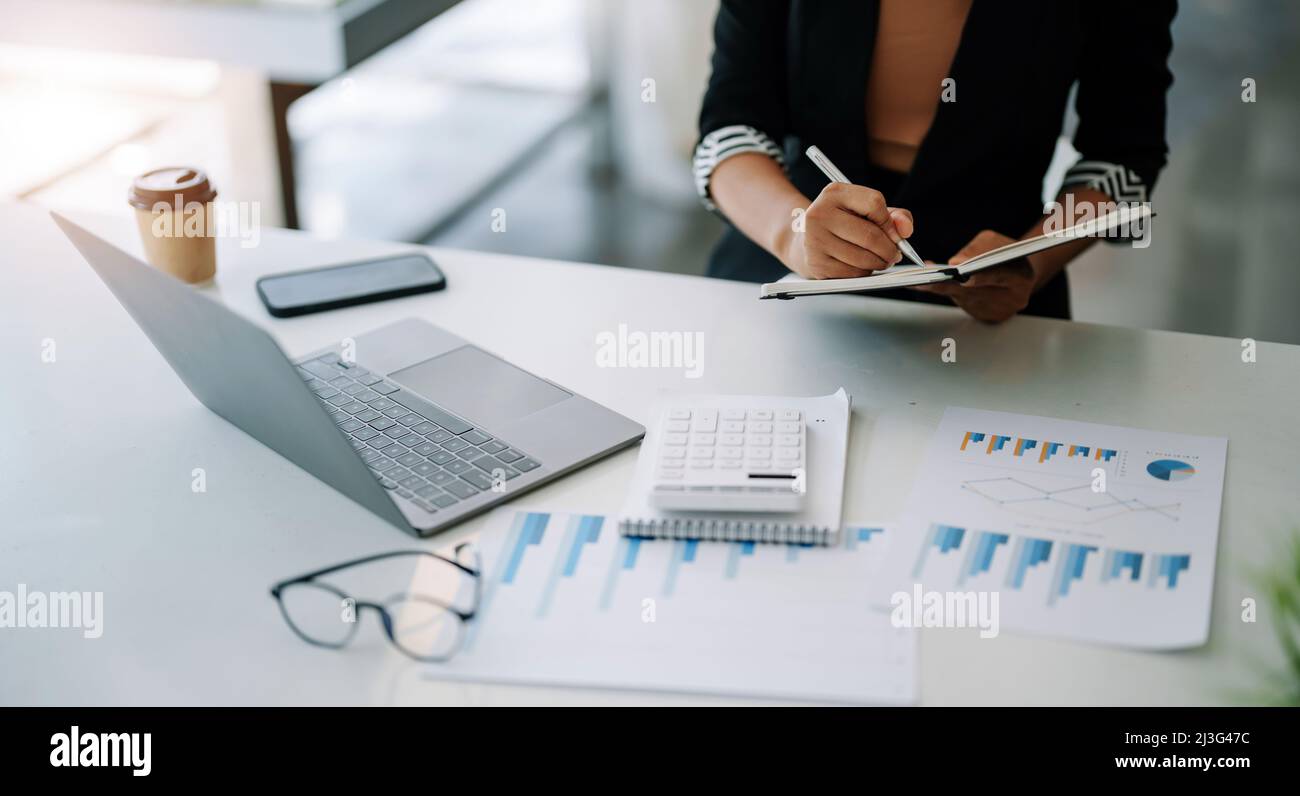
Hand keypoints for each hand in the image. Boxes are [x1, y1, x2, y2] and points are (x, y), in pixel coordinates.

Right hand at [781, 182, 913, 278]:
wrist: (805, 239)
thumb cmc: (842, 223)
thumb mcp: (865, 210)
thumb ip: (893, 215)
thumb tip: (905, 230)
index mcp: (834, 193)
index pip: (874, 203)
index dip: (891, 222)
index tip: (896, 234)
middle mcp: (820, 214)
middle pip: (870, 235)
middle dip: (889, 250)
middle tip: (894, 255)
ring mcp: (815, 240)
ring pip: (863, 258)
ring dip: (878, 263)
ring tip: (879, 260)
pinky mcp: (816, 263)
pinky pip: (852, 273)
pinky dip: (864, 273)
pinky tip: (861, 267)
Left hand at [913, 230, 1035, 322]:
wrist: (1020, 274)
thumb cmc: (1006, 254)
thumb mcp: (994, 242)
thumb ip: (976, 248)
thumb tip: (955, 262)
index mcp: (1022, 278)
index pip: (1001, 277)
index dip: (982, 276)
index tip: (965, 275)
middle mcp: (1013, 299)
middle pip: (976, 292)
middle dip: (949, 284)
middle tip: (926, 279)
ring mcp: (1000, 312)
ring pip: (965, 299)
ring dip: (944, 287)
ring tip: (921, 278)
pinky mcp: (988, 318)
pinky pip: (965, 304)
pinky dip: (950, 293)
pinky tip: (934, 284)